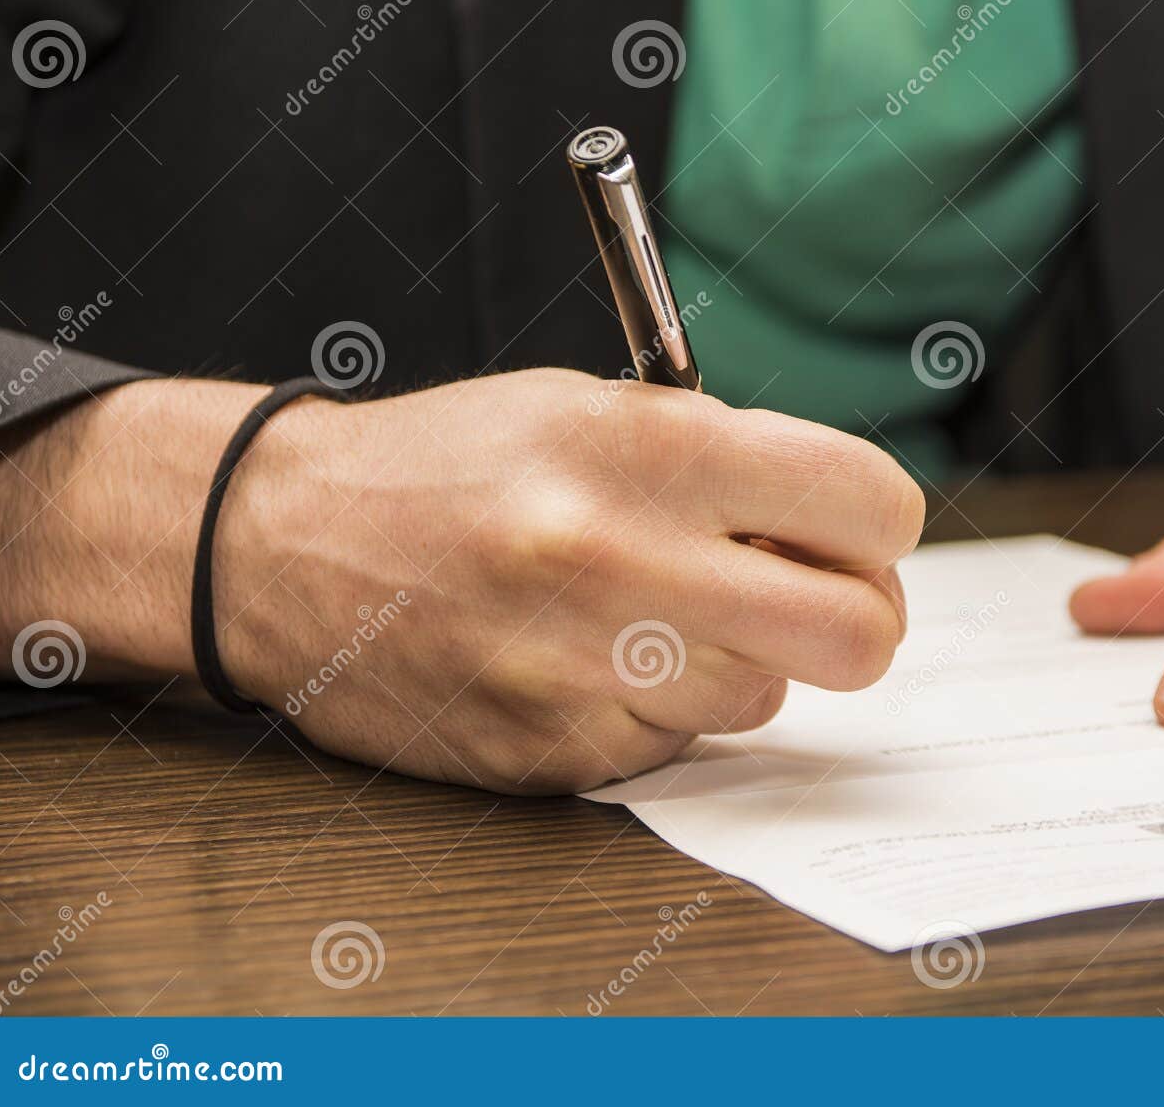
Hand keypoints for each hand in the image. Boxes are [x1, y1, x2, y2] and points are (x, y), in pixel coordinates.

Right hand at [0, 370, 922, 793]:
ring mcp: (583, 673)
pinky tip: (583, 660)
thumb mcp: (592, 408)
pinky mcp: (550, 757)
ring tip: (652, 613)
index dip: (881, 523)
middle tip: (814, 598)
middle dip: (861, 618)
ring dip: (737, 661)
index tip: (857, 532)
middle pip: (860, 636)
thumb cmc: (450, 464)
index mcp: (645, 449)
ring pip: (766, 697)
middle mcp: (620, 562)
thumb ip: (730, 462)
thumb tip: (854, 533)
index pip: (868, 504)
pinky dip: (656, 708)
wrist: (282, 544)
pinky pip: (675, 746)